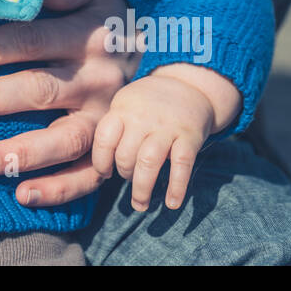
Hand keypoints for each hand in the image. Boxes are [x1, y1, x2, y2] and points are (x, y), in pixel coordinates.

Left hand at [0, 0, 139, 208]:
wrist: (168, 54)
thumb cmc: (111, 17)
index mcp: (88, 35)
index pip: (29, 40)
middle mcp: (97, 79)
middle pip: (39, 90)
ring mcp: (106, 118)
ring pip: (64, 140)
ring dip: (19, 154)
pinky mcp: (111, 147)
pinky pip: (89, 175)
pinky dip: (59, 190)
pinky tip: (22, 196)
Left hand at [90, 71, 214, 211]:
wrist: (188, 85)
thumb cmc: (148, 103)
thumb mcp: (125, 104)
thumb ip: (113, 128)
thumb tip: (101, 167)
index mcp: (123, 109)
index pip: (104, 138)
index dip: (101, 161)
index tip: (105, 173)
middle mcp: (143, 117)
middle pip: (126, 155)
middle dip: (124, 175)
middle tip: (128, 180)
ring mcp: (167, 127)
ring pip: (149, 162)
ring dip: (142, 188)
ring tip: (140, 205)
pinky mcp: (190, 137)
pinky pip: (181, 165)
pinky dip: (176, 187)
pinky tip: (171, 203)